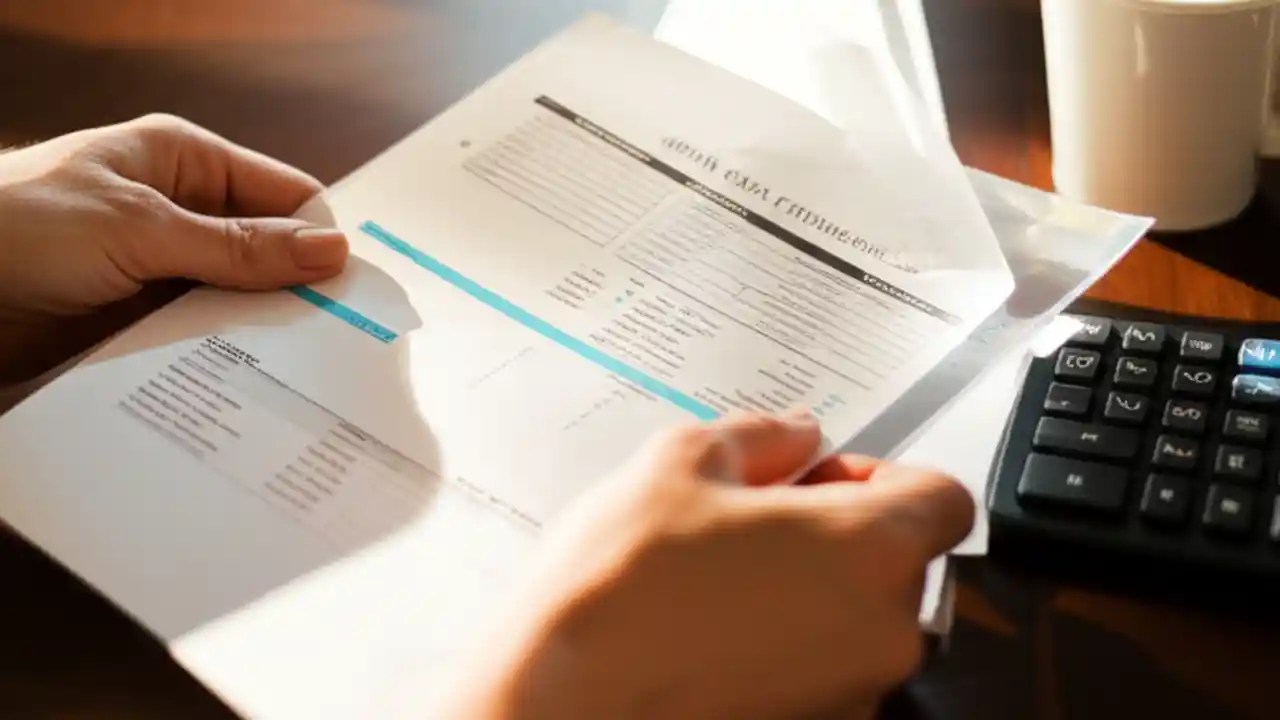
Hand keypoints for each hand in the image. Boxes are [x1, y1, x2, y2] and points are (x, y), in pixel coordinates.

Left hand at [0, 114, 347, 383]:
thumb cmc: (18, 227)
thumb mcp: (139, 228)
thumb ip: (238, 247)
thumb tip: (332, 251)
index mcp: (184, 164)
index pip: (285, 195)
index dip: (323, 239)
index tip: (357, 292)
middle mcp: (180, 216)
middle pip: (270, 255)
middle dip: (299, 293)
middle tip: (340, 342)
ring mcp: (161, 272)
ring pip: (240, 303)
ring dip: (263, 332)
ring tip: (302, 371)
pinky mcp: (141, 323)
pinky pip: (203, 341)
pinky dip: (226, 360)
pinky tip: (250, 384)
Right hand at [444, 412, 973, 719]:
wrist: (556, 701)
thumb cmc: (616, 590)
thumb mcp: (679, 463)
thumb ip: (761, 435)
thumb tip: (795, 434)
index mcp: (869, 549)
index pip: (943, 498)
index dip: (884, 477)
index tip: (823, 480)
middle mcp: (881, 633)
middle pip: (898, 563)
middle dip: (837, 534)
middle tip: (753, 523)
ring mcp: (851, 696)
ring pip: (855, 623)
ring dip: (809, 595)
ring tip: (718, 583)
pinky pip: (821, 674)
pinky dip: (786, 650)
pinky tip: (712, 636)